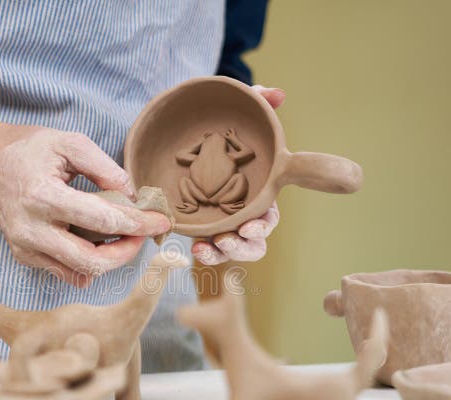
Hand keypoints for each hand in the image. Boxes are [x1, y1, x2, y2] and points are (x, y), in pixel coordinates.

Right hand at [0, 129, 171, 286]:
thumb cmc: (32, 150)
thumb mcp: (70, 143)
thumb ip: (106, 168)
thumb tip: (133, 197)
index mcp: (43, 197)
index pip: (103, 221)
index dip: (138, 223)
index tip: (161, 221)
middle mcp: (32, 229)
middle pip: (93, 261)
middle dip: (127, 250)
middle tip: (142, 233)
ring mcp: (26, 248)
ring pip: (81, 273)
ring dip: (110, 258)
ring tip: (123, 235)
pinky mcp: (25, 257)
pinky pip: (66, 273)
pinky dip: (89, 263)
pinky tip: (97, 242)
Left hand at [192, 85, 284, 264]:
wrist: (173, 142)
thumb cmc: (214, 130)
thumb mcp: (234, 111)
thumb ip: (256, 101)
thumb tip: (278, 95)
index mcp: (256, 193)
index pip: (268, 217)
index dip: (263, 225)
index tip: (250, 226)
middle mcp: (240, 213)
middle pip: (253, 242)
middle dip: (244, 246)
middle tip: (227, 239)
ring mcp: (219, 224)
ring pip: (230, 250)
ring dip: (223, 253)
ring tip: (208, 246)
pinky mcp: (198, 229)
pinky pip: (206, 249)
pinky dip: (204, 253)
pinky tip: (195, 248)